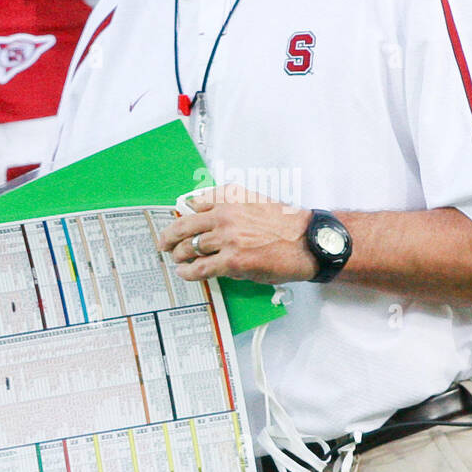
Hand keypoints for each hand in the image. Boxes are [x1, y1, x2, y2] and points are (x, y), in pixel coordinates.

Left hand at [158, 185, 316, 283]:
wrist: (308, 241)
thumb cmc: (288, 225)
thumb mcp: (258, 201)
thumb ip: (234, 205)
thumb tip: (209, 215)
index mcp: (231, 198)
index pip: (196, 203)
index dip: (184, 214)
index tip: (178, 220)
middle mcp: (225, 215)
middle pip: (185, 225)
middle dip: (170, 236)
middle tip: (163, 243)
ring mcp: (227, 238)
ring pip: (190, 247)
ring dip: (179, 255)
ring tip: (176, 260)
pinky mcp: (232, 261)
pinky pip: (201, 268)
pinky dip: (189, 272)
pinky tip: (185, 273)